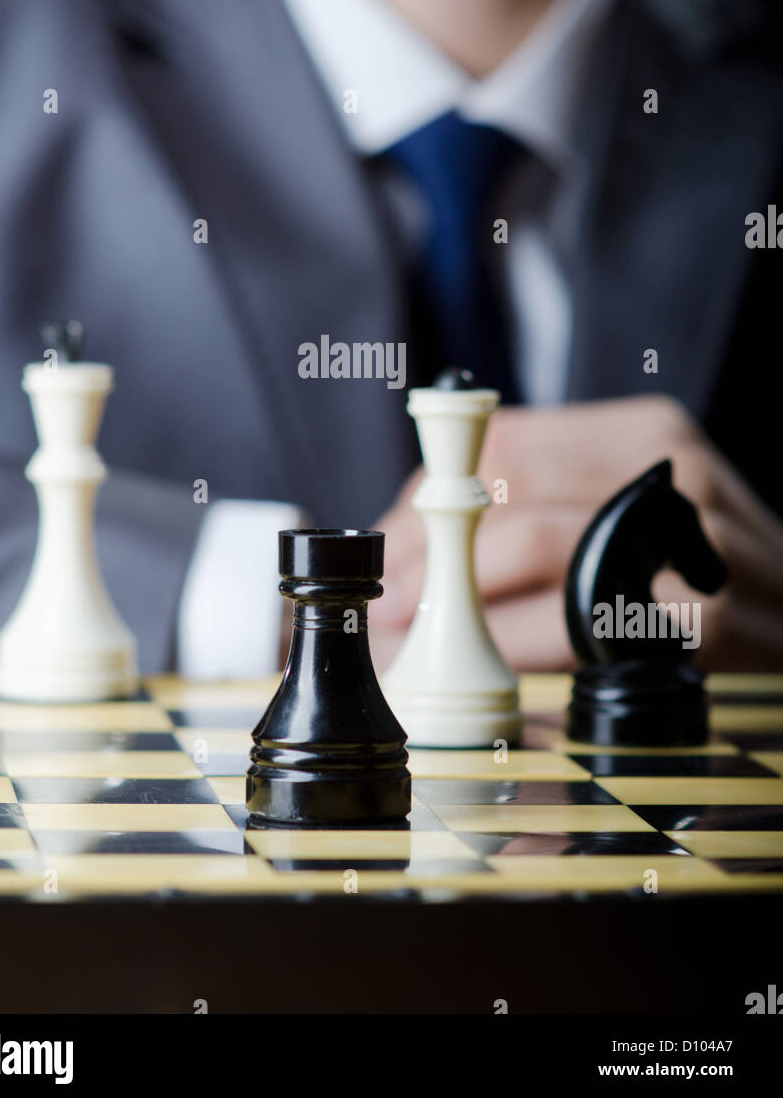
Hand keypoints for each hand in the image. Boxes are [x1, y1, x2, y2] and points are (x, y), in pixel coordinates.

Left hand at [369, 396, 782, 672]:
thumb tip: (434, 541)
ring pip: (532, 541)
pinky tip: (480, 664)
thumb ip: (558, 503)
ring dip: (451, 591)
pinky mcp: (698, 618)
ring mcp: (689, 538)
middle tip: (386, 595)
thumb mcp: (645, 511)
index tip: (392, 543)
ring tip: (410, 630)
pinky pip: (574, 622)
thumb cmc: (711, 575)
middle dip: (426, 544)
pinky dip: (509, 644)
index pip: (505, 442)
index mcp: (645, 433)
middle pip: (507, 483)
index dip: (430, 494)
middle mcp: (668, 470)